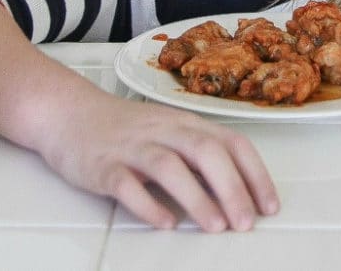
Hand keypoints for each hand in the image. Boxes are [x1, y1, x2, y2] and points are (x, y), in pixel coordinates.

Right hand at [38, 89, 279, 231]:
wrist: (70, 114)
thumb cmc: (127, 129)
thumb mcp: (169, 133)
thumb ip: (199, 156)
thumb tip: (238, 192)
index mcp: (185, 123)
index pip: (230, 141)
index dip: (254, 173)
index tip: (269, 206)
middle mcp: (163, 130)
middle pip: (204, 151)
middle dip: (231, 187)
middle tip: (246, 223)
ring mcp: (132, 147)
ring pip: (169, 166)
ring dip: (196, 197)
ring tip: (215, 227)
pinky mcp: (103, 166)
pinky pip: (126, 185)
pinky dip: (148, 204)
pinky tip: (165, 223)